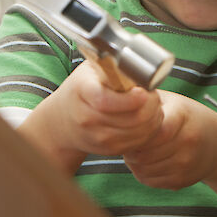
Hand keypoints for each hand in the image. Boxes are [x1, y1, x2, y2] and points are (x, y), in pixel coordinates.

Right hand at [18, 61, 162, 172]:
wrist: (62, 121)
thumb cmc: (81, 90)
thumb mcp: (90, 70)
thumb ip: (112, 66)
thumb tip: (137, 66)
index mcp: (83, 92)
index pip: (106, 101)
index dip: (131, 99)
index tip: (144, 92)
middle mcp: (88, 119)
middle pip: (132, 118)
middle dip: (151, 105)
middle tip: (153, 95)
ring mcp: (98, 138)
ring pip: (140, 132)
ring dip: (153, 117)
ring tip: (151, 105)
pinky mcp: (109, 150)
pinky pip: (138, 142)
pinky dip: (148, 131)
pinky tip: (146, 119)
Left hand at [124, 92, 216, 189]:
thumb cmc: (187, 118)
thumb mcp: (172, 102)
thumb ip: (147, 101)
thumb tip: (117, 97)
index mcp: (182, 117)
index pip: (152, 131)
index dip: (135, 133)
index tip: (128, 129)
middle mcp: (187, 142)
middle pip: (142, 153)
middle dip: (130, 148)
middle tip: (129, 141)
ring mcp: (185, 163)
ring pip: (142, 169)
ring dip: (134, 161)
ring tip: (140, 149)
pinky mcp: (182, 181)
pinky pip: (149, 180)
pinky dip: (142, 172)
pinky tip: (149, 160)